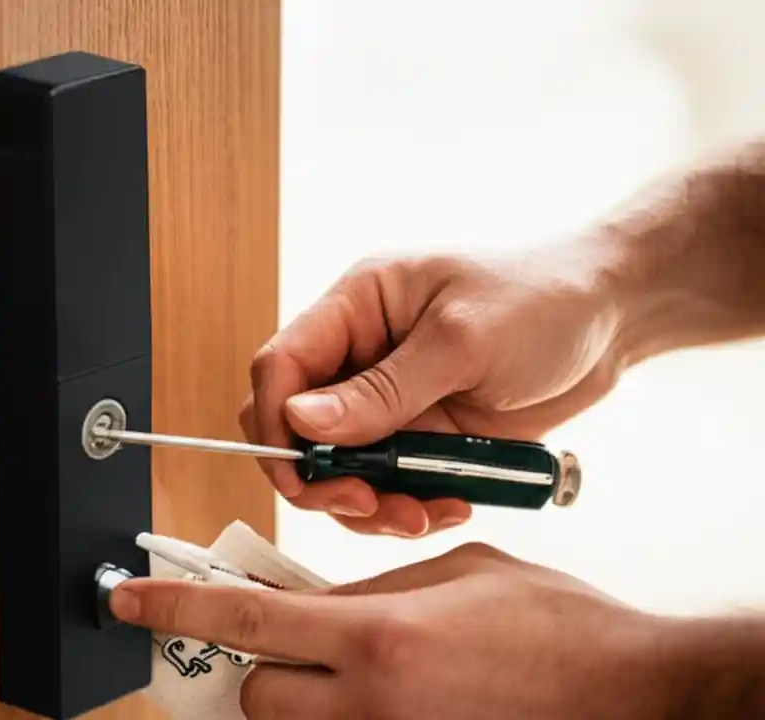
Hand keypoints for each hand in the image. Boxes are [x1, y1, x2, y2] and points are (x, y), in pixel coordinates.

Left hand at [110, 543, 763, 719]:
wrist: (632, 693)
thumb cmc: (552, 623)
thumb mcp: (451, 571)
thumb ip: (368, 587)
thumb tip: (312, 604)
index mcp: (377, 635)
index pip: (243, 618)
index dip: (173, 608)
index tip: (128, 602)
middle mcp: (372, 703)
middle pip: (255, 695)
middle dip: (259, 669)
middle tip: (296, 645)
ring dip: (295, 703)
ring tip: (343, 676)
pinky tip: (378, 697)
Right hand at [241, 247, 623, 535]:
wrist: (613, 320)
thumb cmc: (543, 300)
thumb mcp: (463, 341)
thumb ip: (382, 389)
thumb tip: (301, 423)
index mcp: (355, 308)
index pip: (280, 367)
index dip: (275, 424)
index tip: (303, 476)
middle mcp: (359, 356)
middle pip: (296, 429)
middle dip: (322, 478)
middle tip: (368, 505)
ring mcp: (388, 402)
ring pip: (340, 470)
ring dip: (371, 505)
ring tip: (424, 516)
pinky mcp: (420, 438)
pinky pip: (389, 487)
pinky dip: (409, 508)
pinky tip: (451, 508)